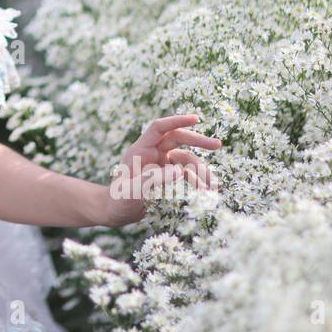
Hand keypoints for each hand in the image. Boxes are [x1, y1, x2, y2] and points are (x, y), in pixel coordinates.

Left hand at [103, 113, 220, 226]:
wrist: (114, 213)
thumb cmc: (118, 201)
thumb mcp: (132, 192)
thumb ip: (153, 180)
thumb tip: (180, 171)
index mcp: (140, 150)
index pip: (159, 128)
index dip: (176, 121)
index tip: (196, 119)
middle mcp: (152, 153)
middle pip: (178, 139)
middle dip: (198, 141)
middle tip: (217, 145)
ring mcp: (160, 163)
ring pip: (186, 159)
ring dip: (201, 170)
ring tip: (213, 186)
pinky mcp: (166, 175)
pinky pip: (186, 173)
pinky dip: (197, 180)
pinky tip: (207, 190)